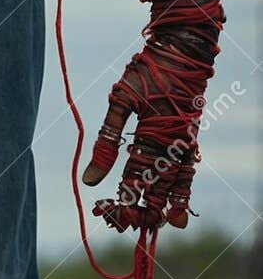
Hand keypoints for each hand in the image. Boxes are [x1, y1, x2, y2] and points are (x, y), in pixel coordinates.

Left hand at [83, 37, 203, 231]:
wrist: (182, 49)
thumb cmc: (147, 71)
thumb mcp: (121, 101)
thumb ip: (106, 142)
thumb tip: (89, 181)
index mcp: (152, 135)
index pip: (134, 181)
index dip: (120, 200)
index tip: (102, 211)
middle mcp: (172, 145)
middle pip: (155, 191)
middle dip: (137, 210)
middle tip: (116, 223)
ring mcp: (184, 144)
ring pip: (174, 187)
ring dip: (160, 208)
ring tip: (150, 229)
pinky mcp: (190, 140)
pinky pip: (188, 174)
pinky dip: (183, 195)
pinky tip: (178, 215)